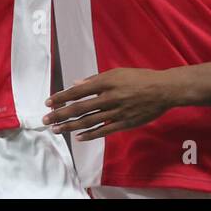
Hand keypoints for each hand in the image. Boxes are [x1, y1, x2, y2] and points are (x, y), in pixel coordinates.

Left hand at [44, 68, 176, 140]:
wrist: (164, 89)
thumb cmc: (140, 78)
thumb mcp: (118, 72)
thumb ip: (97, 80)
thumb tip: (77, 84)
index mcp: (107, 82)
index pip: (78, 91)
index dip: (62, 97)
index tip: (48, 102)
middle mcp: (110, 97)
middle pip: (80, 107)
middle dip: (60, 114)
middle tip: (46, 119)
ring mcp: (117, 111)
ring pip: (88, 121)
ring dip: (70, 126)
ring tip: (56, 129)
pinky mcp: (124, 123)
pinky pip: (104, 130)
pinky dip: (90, 134)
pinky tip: (78, 137)